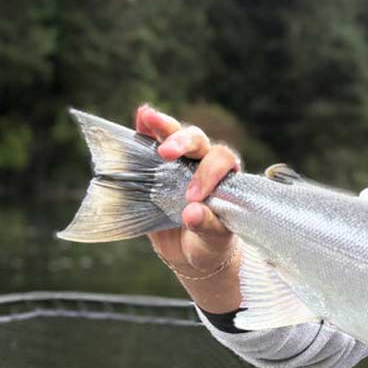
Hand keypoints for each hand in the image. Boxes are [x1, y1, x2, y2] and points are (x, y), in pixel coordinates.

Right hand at [134, 104, 240, 276]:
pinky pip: (152, 143)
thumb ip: (208, 226)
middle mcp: (205, 164)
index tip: (193, 197)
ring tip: (148, 117)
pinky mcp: (156, 167)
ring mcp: (180, 163)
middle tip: (166, 153)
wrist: (190, 252)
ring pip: (176, 135)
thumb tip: (192, 212)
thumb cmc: (209, 244)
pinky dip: (145, 128)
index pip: (222, 161)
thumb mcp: (213, 241)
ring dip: (163, 126)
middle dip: (183, 142)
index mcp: (226, 178)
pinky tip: (141, 115)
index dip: (208, 174)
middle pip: (199, 141)